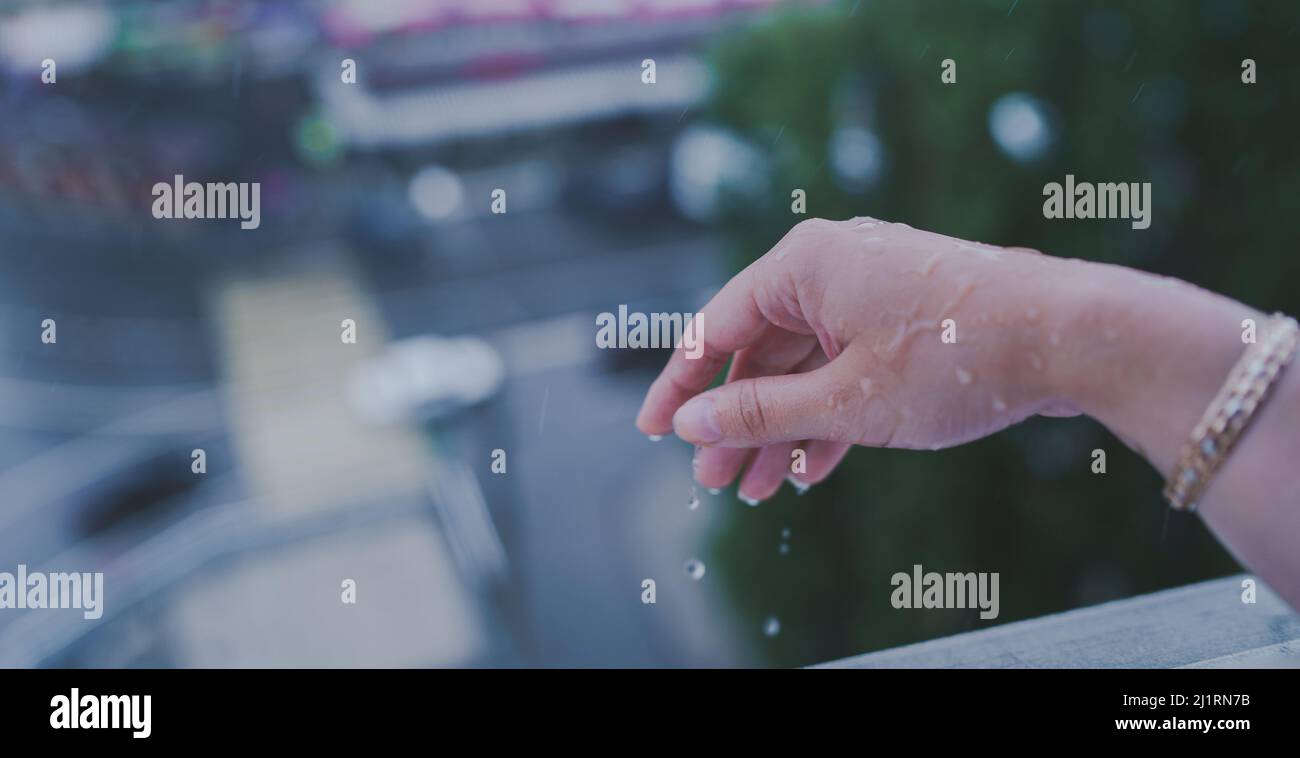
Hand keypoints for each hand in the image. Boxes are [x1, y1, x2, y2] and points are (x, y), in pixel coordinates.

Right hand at [636, 217, 1084, 502]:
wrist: (1073, 336)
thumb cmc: (957, 356)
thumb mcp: (845, 400)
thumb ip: (760, 412)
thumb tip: (691, 423)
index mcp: (804, 266)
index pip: (715, 326)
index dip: (680, 385)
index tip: (652, 432)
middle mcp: (832, 268)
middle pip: (760, 351)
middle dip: (737, 422)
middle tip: (713, 484)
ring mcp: (873, 292)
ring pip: (805, 367)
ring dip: (783, 429)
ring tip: (762, 491)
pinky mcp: (907, 318)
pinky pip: (846, 368)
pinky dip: (829, 417)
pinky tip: (813, 469)